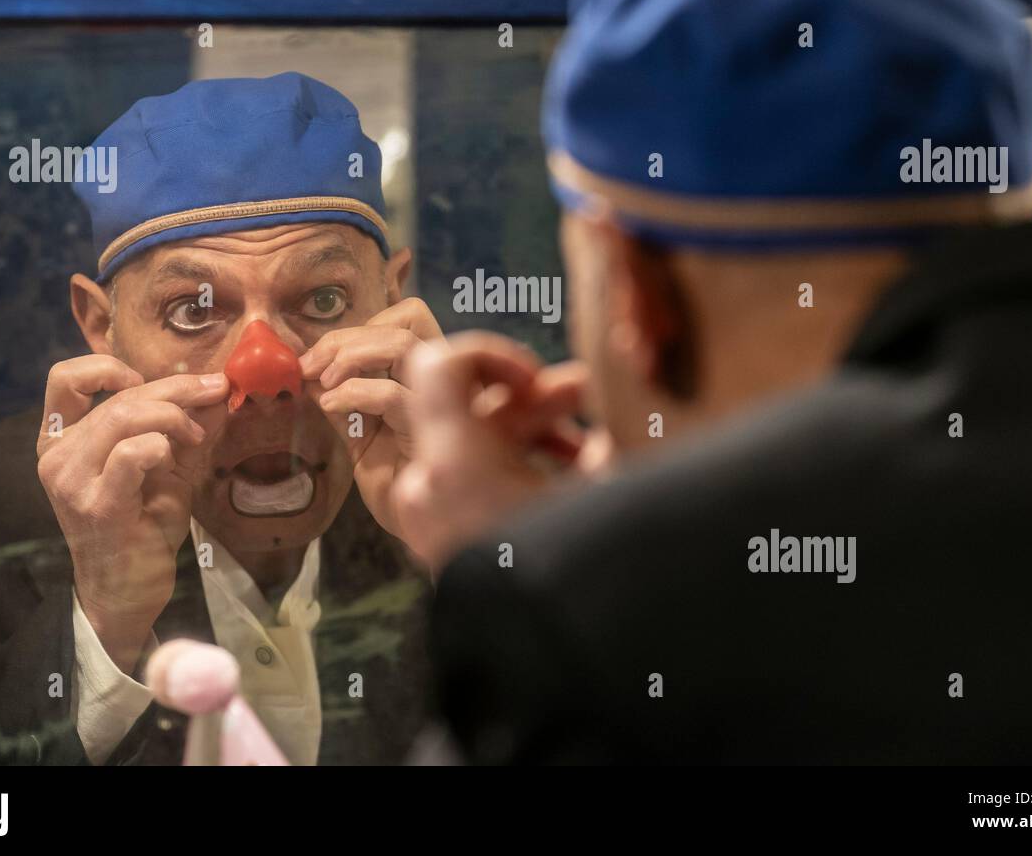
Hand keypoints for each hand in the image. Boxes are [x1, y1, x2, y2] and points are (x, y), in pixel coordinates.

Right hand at [36, 355, 228, 671]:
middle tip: (215, 392)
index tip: (149, 381)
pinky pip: (130, 454)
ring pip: (123, 417)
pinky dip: (160, 444)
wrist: (130, 589)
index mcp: (62, 439)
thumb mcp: (166, 464)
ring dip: (173, 416)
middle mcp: (56, 456)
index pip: (65, 378)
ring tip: (195, 437)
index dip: (109, 367)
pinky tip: (175, 455)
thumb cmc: (143, 523)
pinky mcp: (97, 505)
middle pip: (117, 398)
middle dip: (176, 388)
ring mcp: (71, 481)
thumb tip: (219, 386)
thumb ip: (186, 425)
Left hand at [298, 298, 442, 538]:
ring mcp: (450, 401)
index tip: (319, 356)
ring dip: (351, 352)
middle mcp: (451, 379)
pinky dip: (353, 392)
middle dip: (348, 336)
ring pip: (404, 343)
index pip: (409, 316)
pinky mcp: (435, 432)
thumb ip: (344, 398)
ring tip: (323, 381)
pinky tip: (331, 407)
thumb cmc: (397, 484)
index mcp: (433, 374)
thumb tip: (309, 369)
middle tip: (309, 364)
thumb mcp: (362, 433)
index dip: (363, 326)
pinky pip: (392, 393)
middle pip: (406, 320)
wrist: (416, 533)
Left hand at [389, 331, 595, 571]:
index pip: (439, 365)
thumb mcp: (605, 495)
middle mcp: (426, 486)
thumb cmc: (574, 584)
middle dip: (534, 401)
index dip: (490, 355)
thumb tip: (604, 397)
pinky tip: (571, 483)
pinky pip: (468, 485)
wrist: (541, 675)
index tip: (537, 379)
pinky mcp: (439, 544)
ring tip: (592, 447)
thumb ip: (604, 433)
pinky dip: (511, 471)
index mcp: (454, 465)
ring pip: (473, 447)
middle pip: (467, 409)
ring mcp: (428, 518)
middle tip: (589, 402)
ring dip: (531, 436)